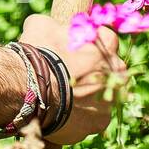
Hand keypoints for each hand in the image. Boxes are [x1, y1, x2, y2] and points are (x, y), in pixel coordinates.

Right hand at [17, 13, 127, 144]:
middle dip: (92, 72)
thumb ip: (53, 25)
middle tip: (68, 73)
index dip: (87, 44)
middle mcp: (117, 72)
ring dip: (85, 95)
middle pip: (109, 70)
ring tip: (61, 95)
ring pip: (100, 96)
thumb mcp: (40, 25)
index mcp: (107, 43)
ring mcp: (111, 99)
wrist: (31, 88)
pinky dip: (78, 116)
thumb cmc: (39, 53)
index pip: (106, 39)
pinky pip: (90, 118)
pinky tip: (60, 111)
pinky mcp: (99, 123)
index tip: (72, 49)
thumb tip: (51, 26)